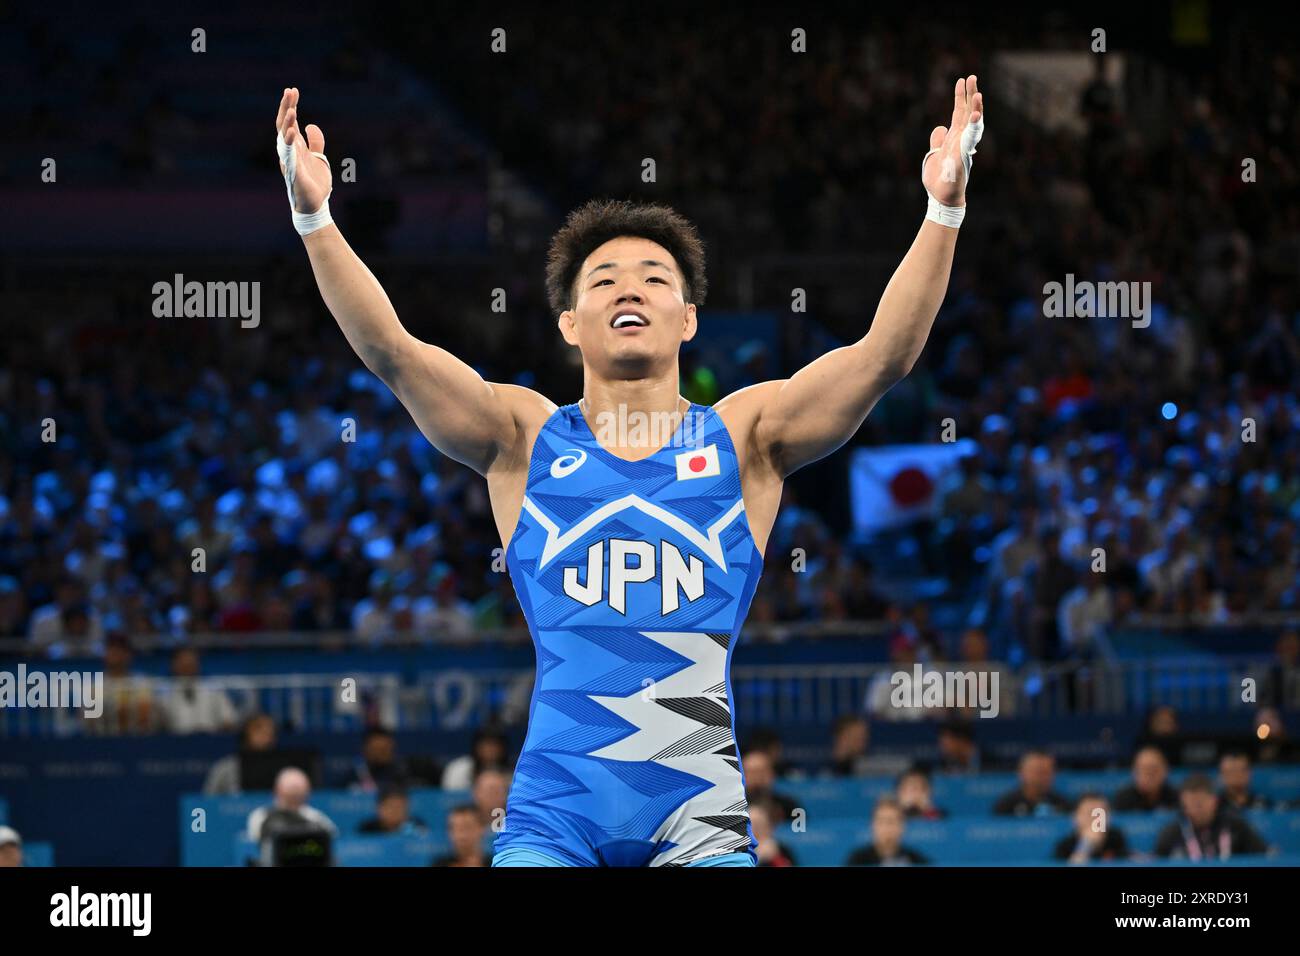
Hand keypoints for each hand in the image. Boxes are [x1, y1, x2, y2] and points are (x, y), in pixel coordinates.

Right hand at [275, 87, 331, 213]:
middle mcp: (289, 151)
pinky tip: (292, 130)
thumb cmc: (315, 183)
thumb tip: (311, 125)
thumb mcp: (319, 158)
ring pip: (283, 137)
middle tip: (289, 91)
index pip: (290, 122)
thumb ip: (316, 142)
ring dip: (287, 121)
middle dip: (286, 107)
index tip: (293, 90)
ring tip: (292, 107)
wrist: (315, 205)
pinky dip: (289, 141)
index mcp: (295, 147)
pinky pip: (288, 154)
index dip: (290, 106)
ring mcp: (290, 160)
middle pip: (284, 124)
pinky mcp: (293, 171)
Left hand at [922, 75, 983, 206]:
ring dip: (975, 108)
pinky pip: (970, 139)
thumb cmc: (940, 179)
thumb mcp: (934, 154)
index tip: (961, 80)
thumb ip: (938, 139)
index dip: (960, 97)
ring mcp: (963, 146)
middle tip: (972, 76)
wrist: (941, 197)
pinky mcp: (963, 155)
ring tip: (977, 92)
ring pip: (973, 123)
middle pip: (967, 112)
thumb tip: (940, 127)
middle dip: (970, 94)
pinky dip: (973, 126)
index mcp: (955, 137)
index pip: (959, 112)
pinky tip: (975, 115)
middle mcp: (961, 139)